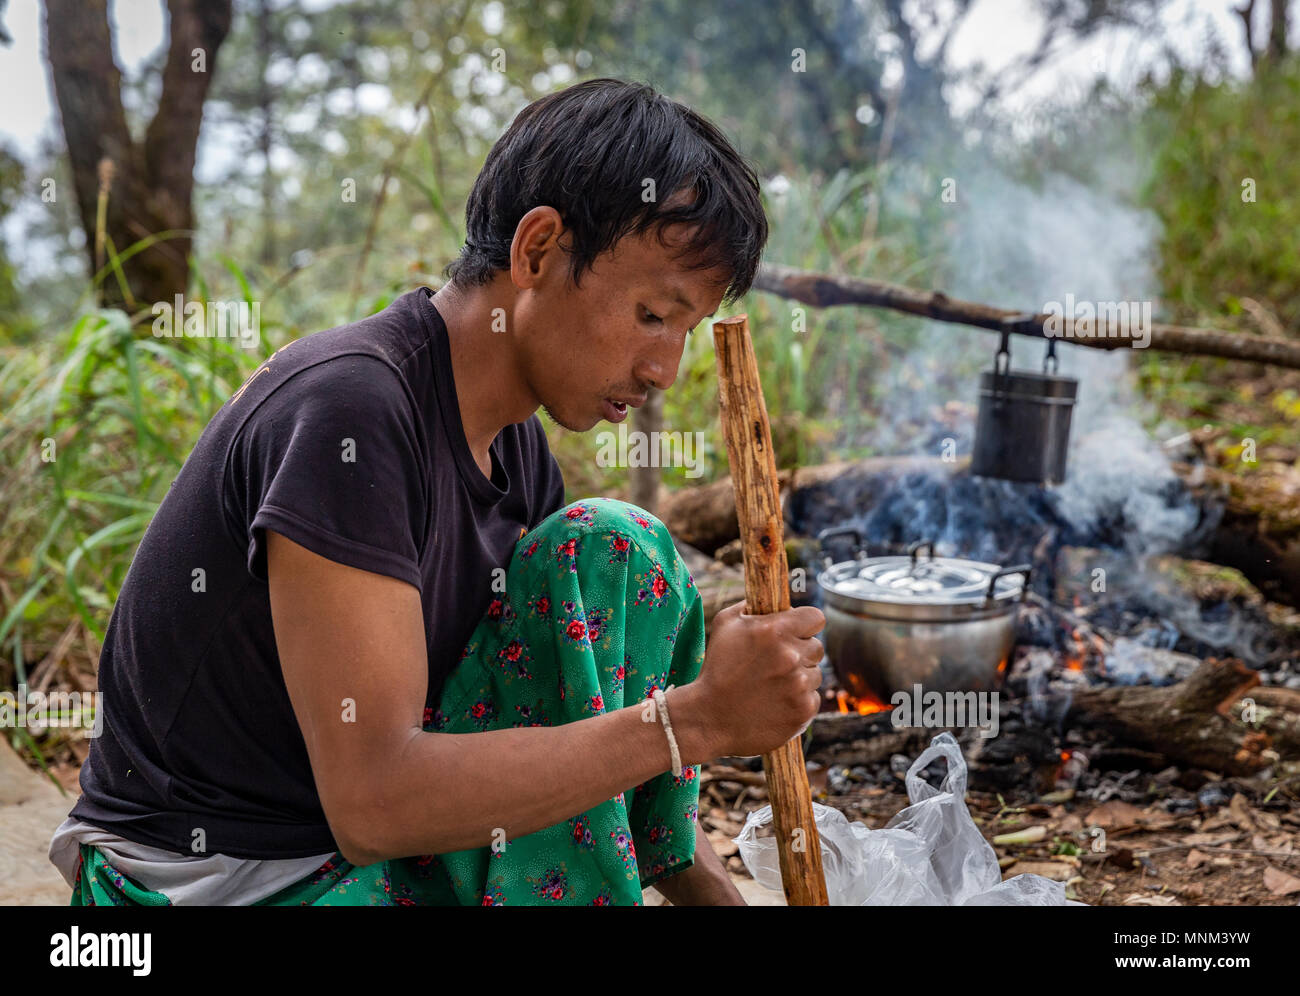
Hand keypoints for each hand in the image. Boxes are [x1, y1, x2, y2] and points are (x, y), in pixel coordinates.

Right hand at [674, 599, 824, 761]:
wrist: (709, 718)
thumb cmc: (716, 669)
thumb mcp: (725, 625)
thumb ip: (750, 605)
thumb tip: (767, 599)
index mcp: (774, 630)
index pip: (816, 617)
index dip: (806, 624)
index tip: (798, 631)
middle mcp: (791, 656)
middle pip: (817, 647)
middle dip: (800, 652)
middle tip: (777, 663)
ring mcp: (799, 685)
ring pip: (814, 674)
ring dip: (799, 678)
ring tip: (771, 686)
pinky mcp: (803, 710)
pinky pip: (812, 698)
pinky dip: (798, 701)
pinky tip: (774, 703)